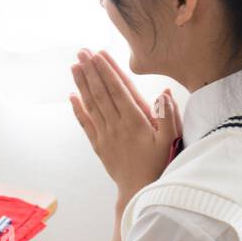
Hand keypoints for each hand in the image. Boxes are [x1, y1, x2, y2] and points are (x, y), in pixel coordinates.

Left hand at [68, 48, 181, 205]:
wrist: (138, 189)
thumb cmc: (157, 163)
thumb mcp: (170, 140)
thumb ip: (169, 116)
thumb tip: (165, 93)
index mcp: (134, 121)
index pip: (117, 90)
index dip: (107, 71)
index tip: (98, 55)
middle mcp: (116, 125)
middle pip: (101, 93)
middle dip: (91, 70)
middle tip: (82, 51)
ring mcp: (105, 134)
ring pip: (91, 105)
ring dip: (82, 84)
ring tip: (75, 65)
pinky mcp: (98, 144)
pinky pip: (85, 123)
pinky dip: (77, 109)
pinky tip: (71, 95)